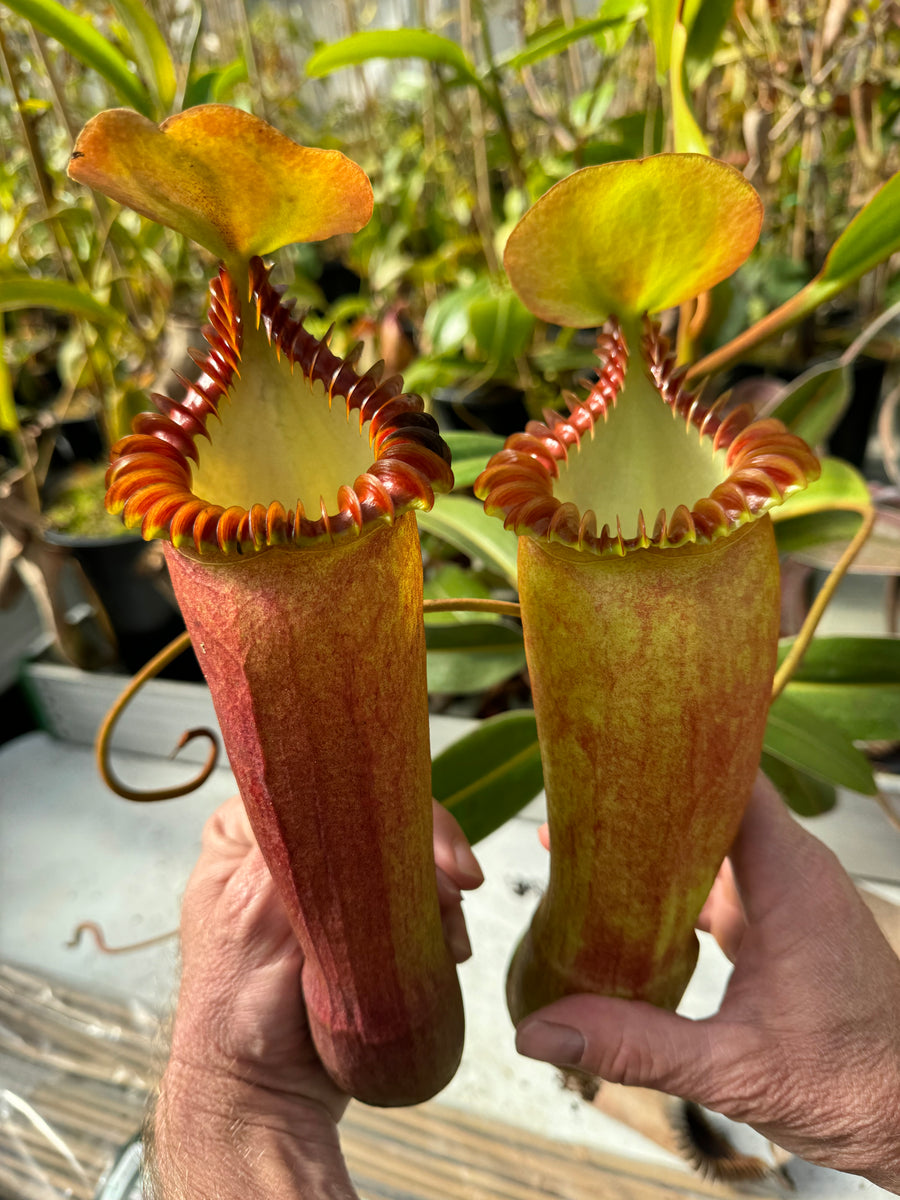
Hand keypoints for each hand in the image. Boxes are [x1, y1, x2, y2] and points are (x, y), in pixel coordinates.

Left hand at [149, 795, 482, 1199]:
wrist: (261, 1097)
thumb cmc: (232, 1013)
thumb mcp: (251, 919)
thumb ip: (296, 858)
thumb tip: (353, 813)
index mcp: (245, 831)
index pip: (322, 783)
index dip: (381, 803)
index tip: (430, 846)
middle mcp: (288, 847)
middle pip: (369, 814)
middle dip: (422, 847)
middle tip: (458, 884)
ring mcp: (330, 886)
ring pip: (397, 855)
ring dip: (436, 887)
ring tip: (451, 935)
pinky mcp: (363, 923)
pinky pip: (408, 899)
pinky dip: (436, 917)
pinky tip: (449, 945)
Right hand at [516, 773, 899, 1192]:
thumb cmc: (853, 1087)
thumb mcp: (734, 1070)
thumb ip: (637, 1047)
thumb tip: (542, 1031)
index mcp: (790, 878)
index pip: (729, 779)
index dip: (672, 757)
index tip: (612, 752)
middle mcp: (790, 869)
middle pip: (708, 801)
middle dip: (643, 798)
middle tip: (574, 798)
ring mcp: (784, 892)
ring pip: (708, 838)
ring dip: (652, 841)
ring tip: (582, 839)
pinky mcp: (777, 919)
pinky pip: (713, 874)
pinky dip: (669, 880)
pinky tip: (623, 901)